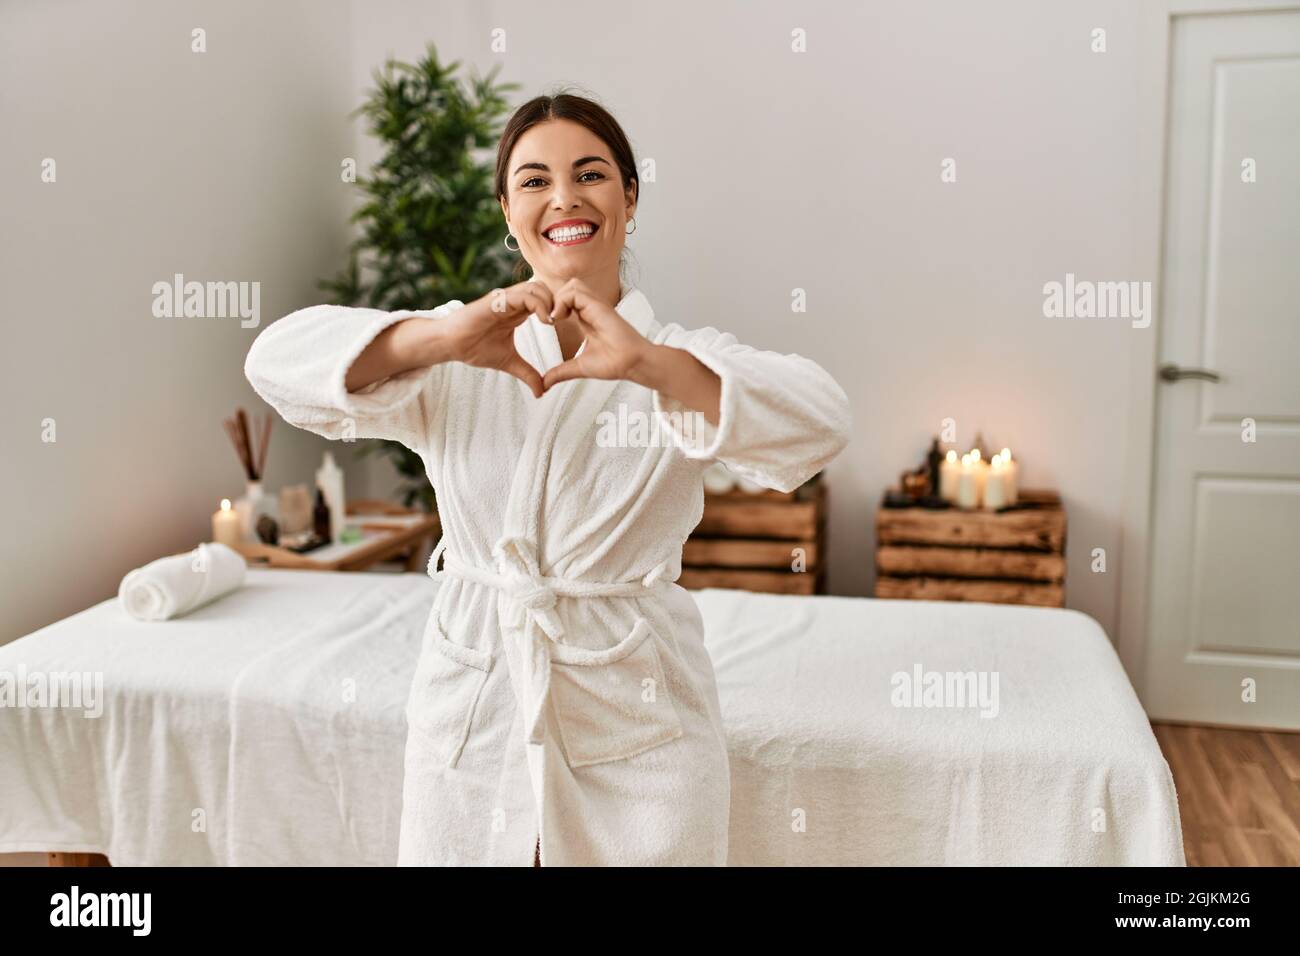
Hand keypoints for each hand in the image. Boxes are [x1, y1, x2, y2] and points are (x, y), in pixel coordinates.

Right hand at [448, 281, 554, 397]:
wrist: (451, 344)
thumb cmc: (475, 348)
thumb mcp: (509, 362)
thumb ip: (528, 374)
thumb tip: (541, 393)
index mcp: (518, 311)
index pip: (545, 299)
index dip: (557, 309)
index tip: (563, 327)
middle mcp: (513, 301)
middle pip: (545, 288)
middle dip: (557, 303)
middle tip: (560, 322)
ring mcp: (505, 298)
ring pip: (537, 287)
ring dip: (549, 302)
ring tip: (551, 322)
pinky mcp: (497, 300)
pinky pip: (524, 295)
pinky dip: (539, 304)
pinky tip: (544, 321)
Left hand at [541, 279, 652, 391]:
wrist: (631, 363)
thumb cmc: (613, 364)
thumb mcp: (579, 367)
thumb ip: (560, 372)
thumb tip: (545, 384)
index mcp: (586, 319)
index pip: (567, 300)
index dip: (554, 307)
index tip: (549, 325)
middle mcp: (591, 309)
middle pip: (569, 287)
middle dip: (554, 299)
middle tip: (550, 320)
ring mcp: (595, 306)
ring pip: (571, 285)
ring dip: (558, 299)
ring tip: (555, 318)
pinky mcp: (598, 306)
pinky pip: (574, 292)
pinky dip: (562, 301)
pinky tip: (560, 319)